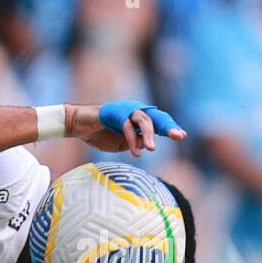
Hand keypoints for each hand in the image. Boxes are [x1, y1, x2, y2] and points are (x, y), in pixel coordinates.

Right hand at [67, 100, 186, 156]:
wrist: (79, 126)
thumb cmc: (100, 134)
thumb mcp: (122, 144)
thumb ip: (136, 143)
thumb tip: (147, 145)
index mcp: (139, 119)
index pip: (158, 123)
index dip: (170, 128)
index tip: (182, 136)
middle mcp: (136, 111)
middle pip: (157, 117)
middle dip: (169, 126)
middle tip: (180, 136)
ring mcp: (126, 110)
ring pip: (144, 120)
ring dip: (150, 135)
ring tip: (152, 149)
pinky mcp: (115, 113)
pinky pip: (127, 126)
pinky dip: (132, 139)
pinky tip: (136, 152)